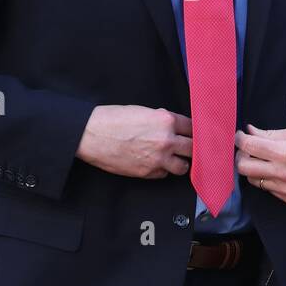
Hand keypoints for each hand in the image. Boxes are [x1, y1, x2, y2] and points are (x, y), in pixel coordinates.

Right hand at [77, 105, 192, 178]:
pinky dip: (161, 170)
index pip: (192, 127)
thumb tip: (172, 126)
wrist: (92, 135)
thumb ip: (161, 119)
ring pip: (183, 167)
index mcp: (166, 120)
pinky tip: (153, 163)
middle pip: (193, 148)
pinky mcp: (148, 172)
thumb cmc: (113, 120)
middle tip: (186, 148)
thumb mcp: (142, 111)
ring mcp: (158, 159)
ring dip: (179, 163)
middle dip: (190, 148)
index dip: (192, 131)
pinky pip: (163, 174)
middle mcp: (166, 140)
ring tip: (172, 159)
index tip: (192, 134)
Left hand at [235, 123, 285, 204]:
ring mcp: (285, 189)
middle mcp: (283, 173)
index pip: (249, 146)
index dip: (240, 138)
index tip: (240, 135)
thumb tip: (250, 131)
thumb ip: (271, 134)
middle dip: (241, 155)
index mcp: (285, 153)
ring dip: (253, 168)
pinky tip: (277, 170)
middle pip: (243, 167)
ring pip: (252, 179)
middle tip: (248, 148)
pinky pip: (267, 189)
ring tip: (264, 159)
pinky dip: (267, 178)